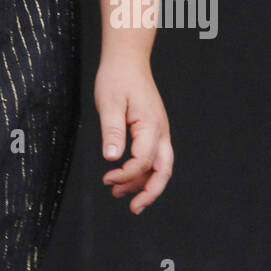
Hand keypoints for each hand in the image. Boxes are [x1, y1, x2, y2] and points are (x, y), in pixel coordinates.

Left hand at [94, 54, 172, 212]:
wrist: (127, 60)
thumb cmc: (117, 78)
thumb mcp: (110, 102)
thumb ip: (112, 130)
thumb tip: (112, 158)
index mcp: (151, 125)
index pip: (143, 161)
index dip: (126, 175)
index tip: (107, 179)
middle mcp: (161, 131)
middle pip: (163, 170)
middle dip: (150, 193)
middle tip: (133, 209)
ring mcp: (160, 131)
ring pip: (160, 166)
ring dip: (143, 183)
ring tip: (119, 194)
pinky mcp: (153, 131)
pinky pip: (154, 157)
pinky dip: (142, 171)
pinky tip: (126, 178)